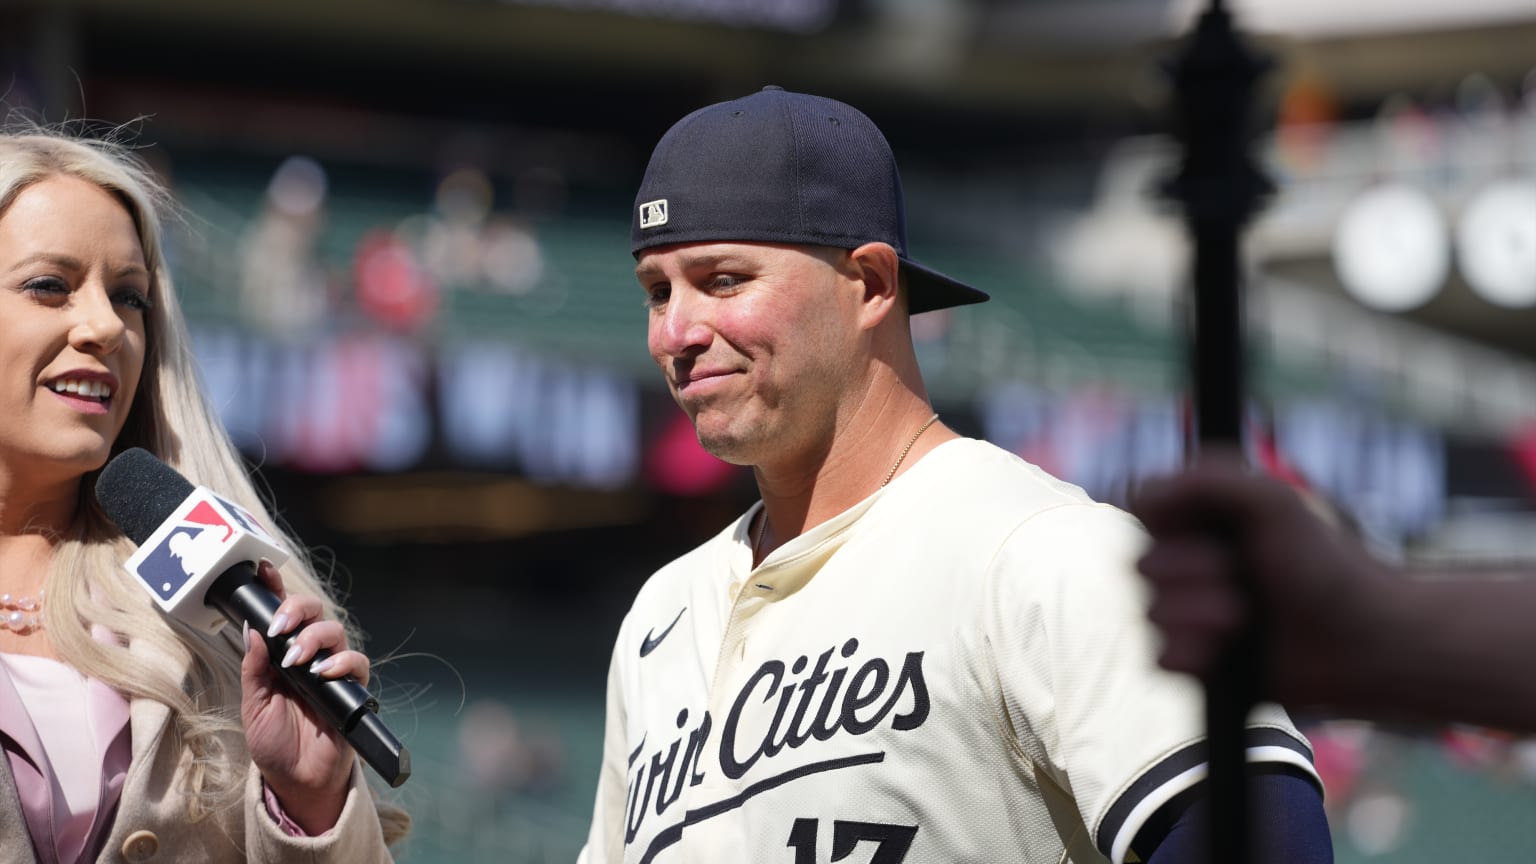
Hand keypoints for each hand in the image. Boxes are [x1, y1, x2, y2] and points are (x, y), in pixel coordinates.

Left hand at [241, 559, 370, 834]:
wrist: (296, 779)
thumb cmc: (273, 743)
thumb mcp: (253, 705)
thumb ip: (254, 668)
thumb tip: (252, 629)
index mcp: (280, 656)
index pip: (280, 615)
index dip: (275, 589)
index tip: (262, 569)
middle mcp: (308, 656)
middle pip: (313, 613)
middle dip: (298, 610)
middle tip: (282, 627)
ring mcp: (331, 670)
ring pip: (335, 632)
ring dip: (315, 638)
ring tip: (298, 659)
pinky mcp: (352, 688)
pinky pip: (356, 663)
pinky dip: (342, 662)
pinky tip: (324, 673)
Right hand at [1131, 451, 1393, 709]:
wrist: (1359, 641)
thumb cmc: (1326, 566)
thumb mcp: (1274, 501)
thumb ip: (1209, 479)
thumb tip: (1146, 492)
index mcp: (1200, 518)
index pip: (1141, 503)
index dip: (1161, 517)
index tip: (1199, 525)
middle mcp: (1187, 562)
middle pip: (1141, 564)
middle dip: (1192, 574)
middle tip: (1241, 580)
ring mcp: (1188, 614)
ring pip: (1149, 614)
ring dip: (1199, 617)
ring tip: (1244, 619)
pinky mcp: (1195, 661)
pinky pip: (1161, 658)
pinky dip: (1195, 654)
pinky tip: (1228, 653)